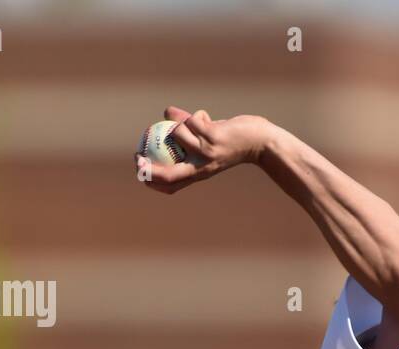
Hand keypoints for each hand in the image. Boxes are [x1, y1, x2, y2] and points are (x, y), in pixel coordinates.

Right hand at [135, 106, 270, 193]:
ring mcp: (207, 153)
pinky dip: (196, 114)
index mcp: (199, 173)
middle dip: (147, 169)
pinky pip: (192, 119)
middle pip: (168, 174)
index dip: (151, 180)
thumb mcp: (210, 140)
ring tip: (196, 122)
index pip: (171, 185)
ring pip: (177, 132)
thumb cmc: (235, 142)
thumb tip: (166, 113)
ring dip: (181, 121)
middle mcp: (201, 167)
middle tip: (137, 155)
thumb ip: (189, 130)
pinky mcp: (213, 137)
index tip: (138, 168)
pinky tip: (208, 118)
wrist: (262, 143)